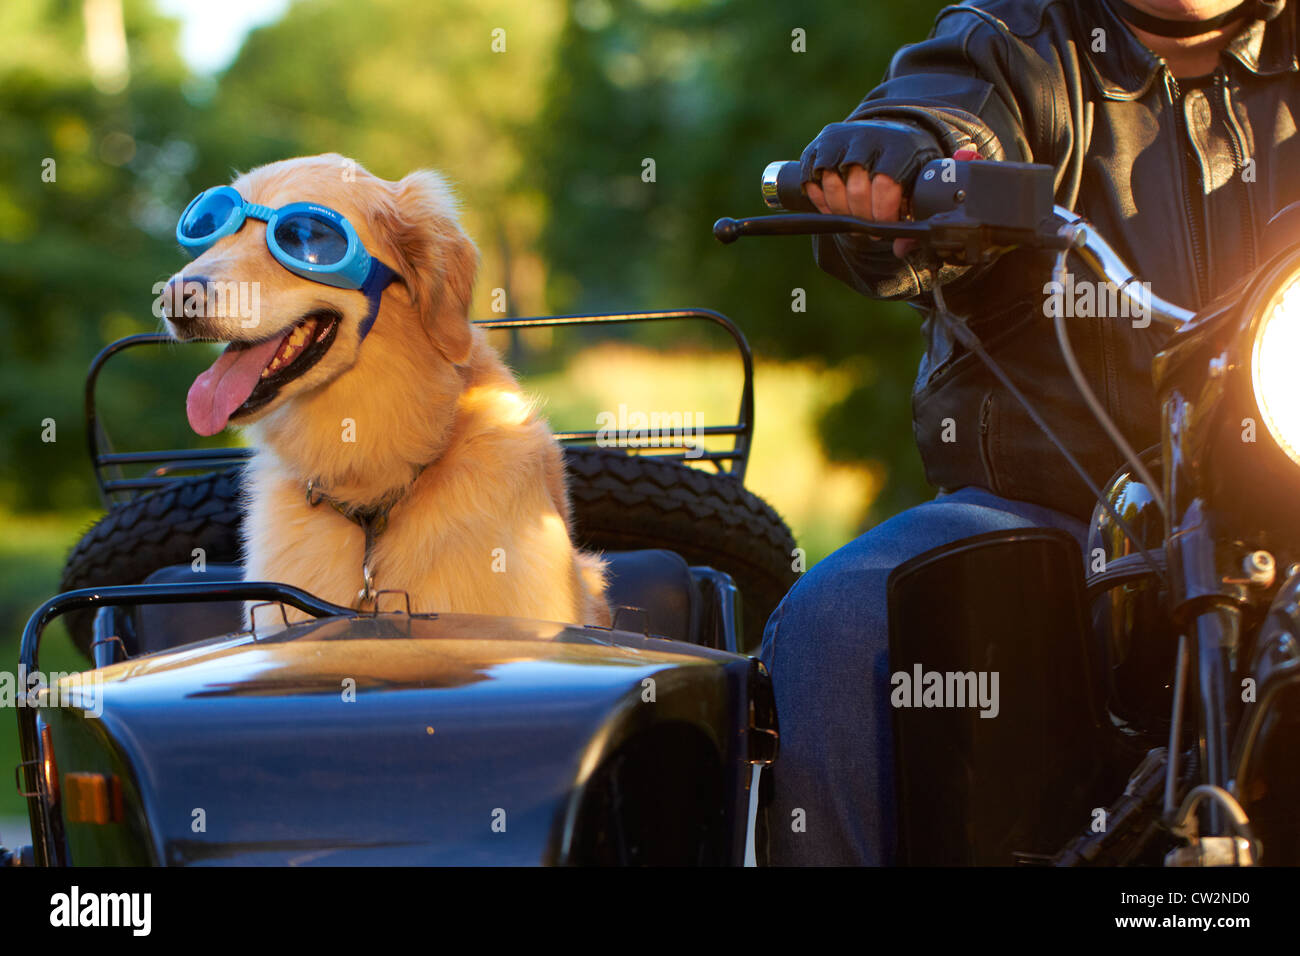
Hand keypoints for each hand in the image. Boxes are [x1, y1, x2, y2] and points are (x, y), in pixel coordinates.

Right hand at [800, 116, 979, 257]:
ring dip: (838, 209)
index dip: (882, 213)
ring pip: (830, 182)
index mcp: (900, 145)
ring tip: (851, 217)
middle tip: (867, 226)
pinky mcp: (821, 143)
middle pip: (856, 188)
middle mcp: (869, 136)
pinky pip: (810, 178)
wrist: (890, 132)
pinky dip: (818, 198)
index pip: (885, 183)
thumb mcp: (919, 185)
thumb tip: (900, 248)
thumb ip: (914, 217)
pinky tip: (832, 206)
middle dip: (860, 216)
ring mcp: (842, 137)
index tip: (883, 226)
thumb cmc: (908, 164)